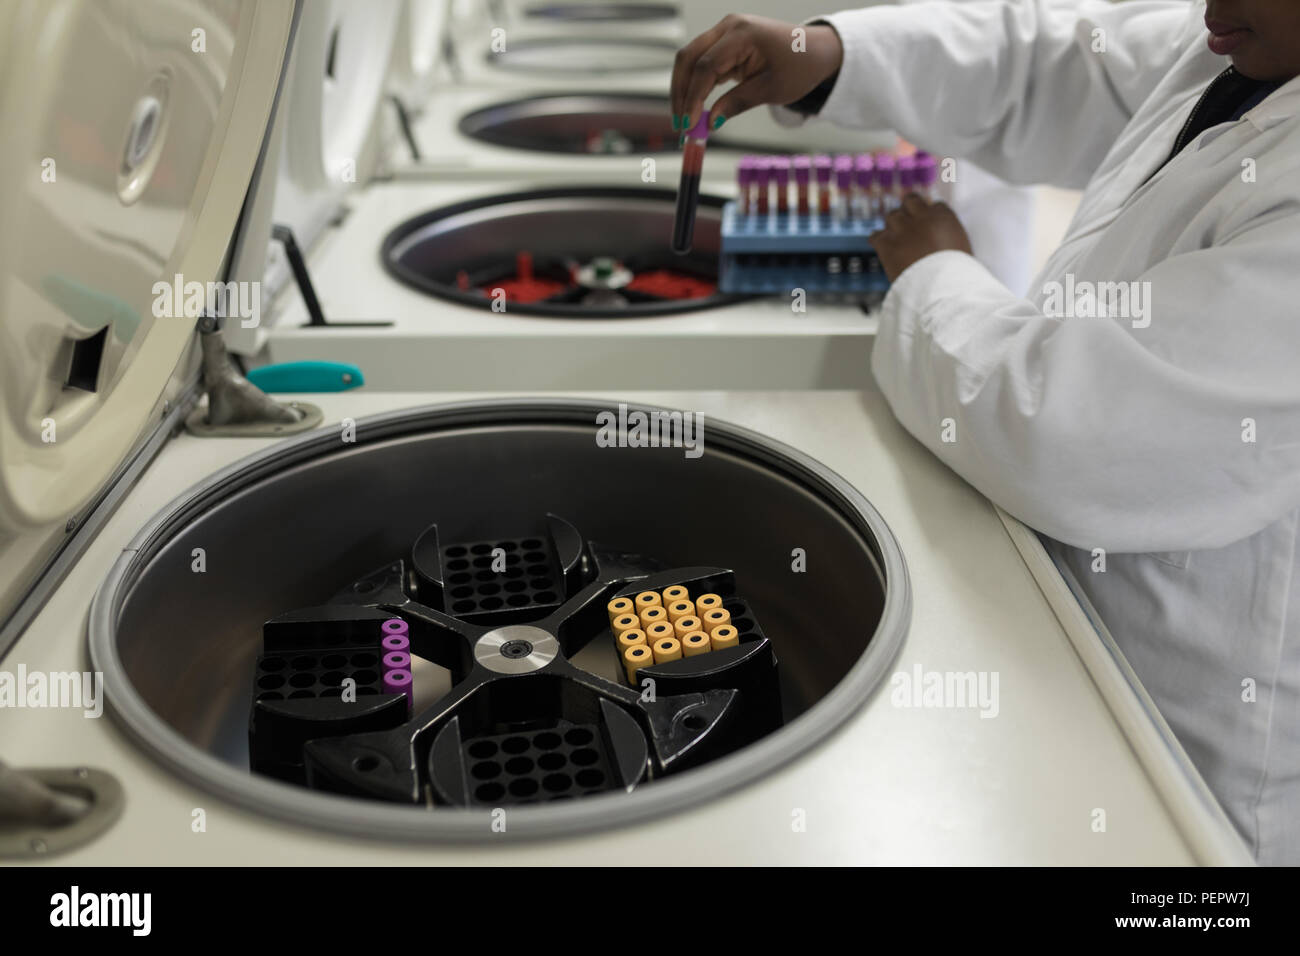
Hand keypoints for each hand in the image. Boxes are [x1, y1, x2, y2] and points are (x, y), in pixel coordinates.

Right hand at [670, 14, 843, 128]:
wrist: (816, 50)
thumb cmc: (800, 66)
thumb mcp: (771, 89)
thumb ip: (737, 103)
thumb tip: (710, 123)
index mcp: (742, 34)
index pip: (706, 66)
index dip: (693, 97)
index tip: (689, 125)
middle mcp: (729, 27)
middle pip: (688, 58)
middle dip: (680, 93)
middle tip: (680, 125)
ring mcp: (725, 33)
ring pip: (690, 60)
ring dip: (684, 90)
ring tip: (684, 121)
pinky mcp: (725, 44)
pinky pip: (701, 64)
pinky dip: (695, 86)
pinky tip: (694, 109)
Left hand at [869, 195, 972, 281]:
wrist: (940, 287)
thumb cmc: (956, 274)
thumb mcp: (963, 249)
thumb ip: (951, 238)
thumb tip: (943, 243)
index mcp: (943, 217)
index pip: (934, 205)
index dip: (930, 215)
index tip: (928, 225)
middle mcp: (922, 217)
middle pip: (910, 201)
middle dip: (909, 210)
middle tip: (908, 224)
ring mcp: (902, 229)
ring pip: (892, 215)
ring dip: (894, 226)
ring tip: (897, 240)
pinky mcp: (887, 244)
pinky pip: (875, 236)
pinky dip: (878, 241)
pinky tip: (883, 248)